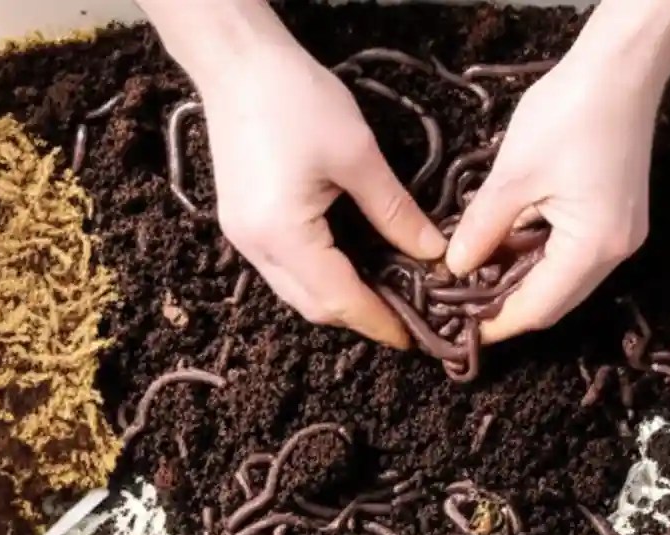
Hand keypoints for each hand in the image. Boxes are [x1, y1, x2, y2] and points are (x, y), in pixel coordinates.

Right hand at [143, 0, 445, 348]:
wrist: (236, 63)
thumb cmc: (296, 100)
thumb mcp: (358, 156)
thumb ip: (395, 212)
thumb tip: (432, 253)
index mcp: (284, 236)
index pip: (338, 299)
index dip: (378, 322)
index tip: (413, 337)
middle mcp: (255, 247)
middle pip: (312, 305)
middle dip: (358, 317)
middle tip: (405, 317)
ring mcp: (242, 236)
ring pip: (295, 289)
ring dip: (337, 298)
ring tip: (383, 293)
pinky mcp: (241, 220)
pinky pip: (283, 266)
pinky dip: (318, 275)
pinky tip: (349, 262)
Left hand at [446, 0, 669, 343]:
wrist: (620, 68)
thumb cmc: (569, 114)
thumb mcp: (513, 176)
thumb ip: (483, 227)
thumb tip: (456, 266)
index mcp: (593, 247)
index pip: (540, 307)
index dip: (498, 323)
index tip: (461, 330)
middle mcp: (616, 250)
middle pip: (556, 300)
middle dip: (509, 306)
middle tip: (461, 305)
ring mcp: (621, 232)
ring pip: (563, 277)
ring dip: (521, 280)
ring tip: (475, 275)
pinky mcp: (617, 214)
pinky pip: (572, 251)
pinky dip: (538, 255)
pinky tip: (504, 245)